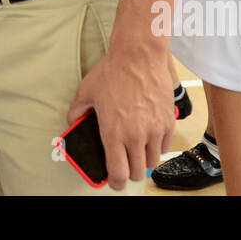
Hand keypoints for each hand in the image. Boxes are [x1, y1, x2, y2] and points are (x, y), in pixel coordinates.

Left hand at [67, 46, 173, 189]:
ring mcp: (154, 130)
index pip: (119, 173)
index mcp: (113, 133)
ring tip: (137, 151)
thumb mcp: (85, 91)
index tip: (114, 183)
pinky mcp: (168, 122)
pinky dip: (157, 147)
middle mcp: (135, 136)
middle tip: (125, 165)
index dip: (116, 183)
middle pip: (137, 173)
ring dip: (144, 161)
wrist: (138, 56)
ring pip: (152, 162)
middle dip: (130, 173)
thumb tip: (73, 122)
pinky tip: (149, 138)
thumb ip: (76, 112)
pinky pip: (164, 147)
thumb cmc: (112, 72)